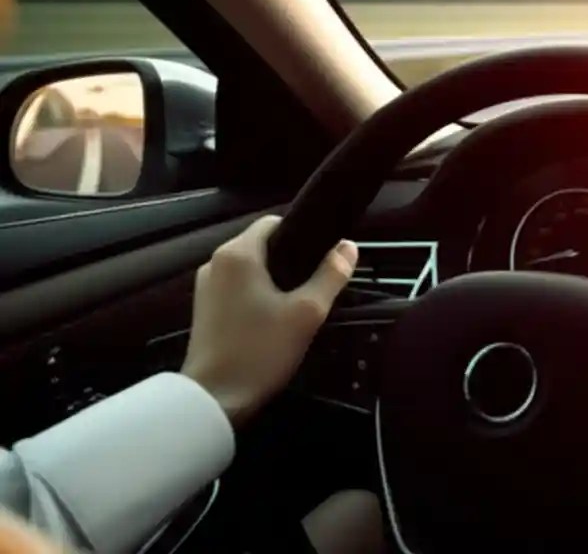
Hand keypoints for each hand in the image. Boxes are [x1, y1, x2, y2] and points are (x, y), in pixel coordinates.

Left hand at [182, 215, 357, 425]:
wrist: (214, 399)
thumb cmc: (261, 350)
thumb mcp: (306, 313)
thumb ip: (331, 275)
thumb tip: (349, 246)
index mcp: (238, 253)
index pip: (274, 222)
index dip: (304, 234)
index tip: (325, 258)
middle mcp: (215, 262)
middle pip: (262, 245)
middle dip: (292, 259)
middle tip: (319, 285)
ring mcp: (206, 287)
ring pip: (251, 269)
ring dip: (275, 279)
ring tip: (300, 304)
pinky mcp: (204, 310)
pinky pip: (238, 288)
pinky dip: (258, 295)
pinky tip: (274, 319)